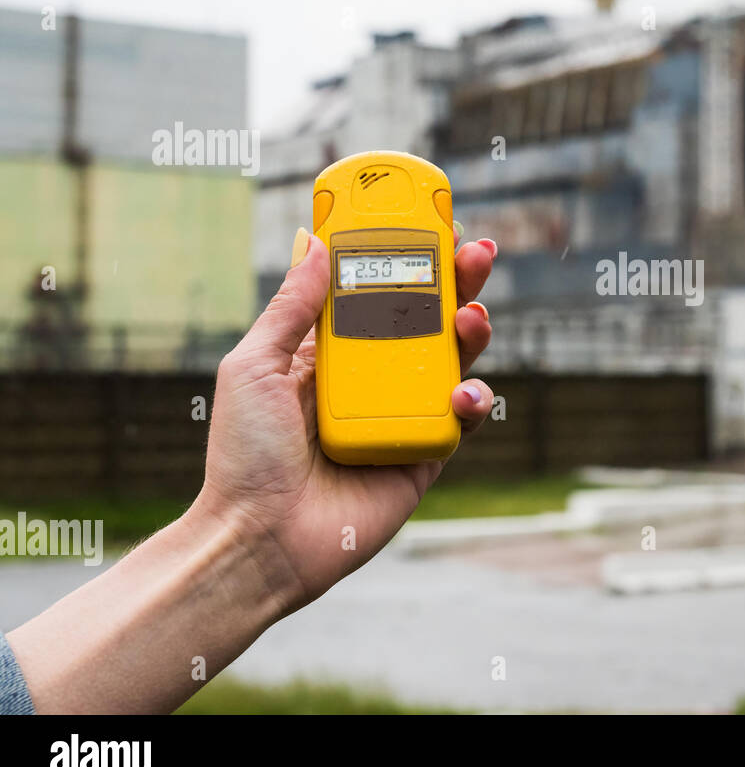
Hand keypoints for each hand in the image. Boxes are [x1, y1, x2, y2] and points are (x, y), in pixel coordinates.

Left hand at [194, 226, 497, 609]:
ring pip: (451, 364)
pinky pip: (459, 421)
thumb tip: (314, 242)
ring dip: (472, 334)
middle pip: (426, 321)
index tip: (432, 227)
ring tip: (475, 317)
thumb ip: (291, 307)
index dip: (408, 261)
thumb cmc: (243, 455)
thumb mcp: (252, 367)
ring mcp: (399, 417)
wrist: (259, 538)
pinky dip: (472, 401)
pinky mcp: (422, 456)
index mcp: (330, 353)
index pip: (378, 294)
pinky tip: (464, 393)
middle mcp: (370, 380)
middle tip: (479, 256)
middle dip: (458, 285)